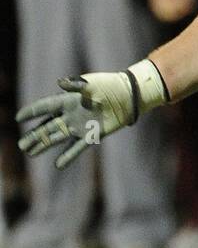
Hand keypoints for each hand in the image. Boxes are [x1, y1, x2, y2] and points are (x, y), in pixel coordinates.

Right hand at [17, 72, 140, 168]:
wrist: (128, 96)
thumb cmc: (109, 86)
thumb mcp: (90, 84)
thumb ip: (74, 85)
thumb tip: (59, 82)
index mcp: (68, 100)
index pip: (46, 107)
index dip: (33, 112)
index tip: (18, 118)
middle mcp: (71, 114)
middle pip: (48, 126)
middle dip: (35, 135)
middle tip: (22, 145)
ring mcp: (80, 125)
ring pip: (58, 137)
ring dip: (45, 145)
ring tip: (31, 153)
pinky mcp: (92, 135)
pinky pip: (77, 147)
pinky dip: (68, 156)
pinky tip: (58, 165)